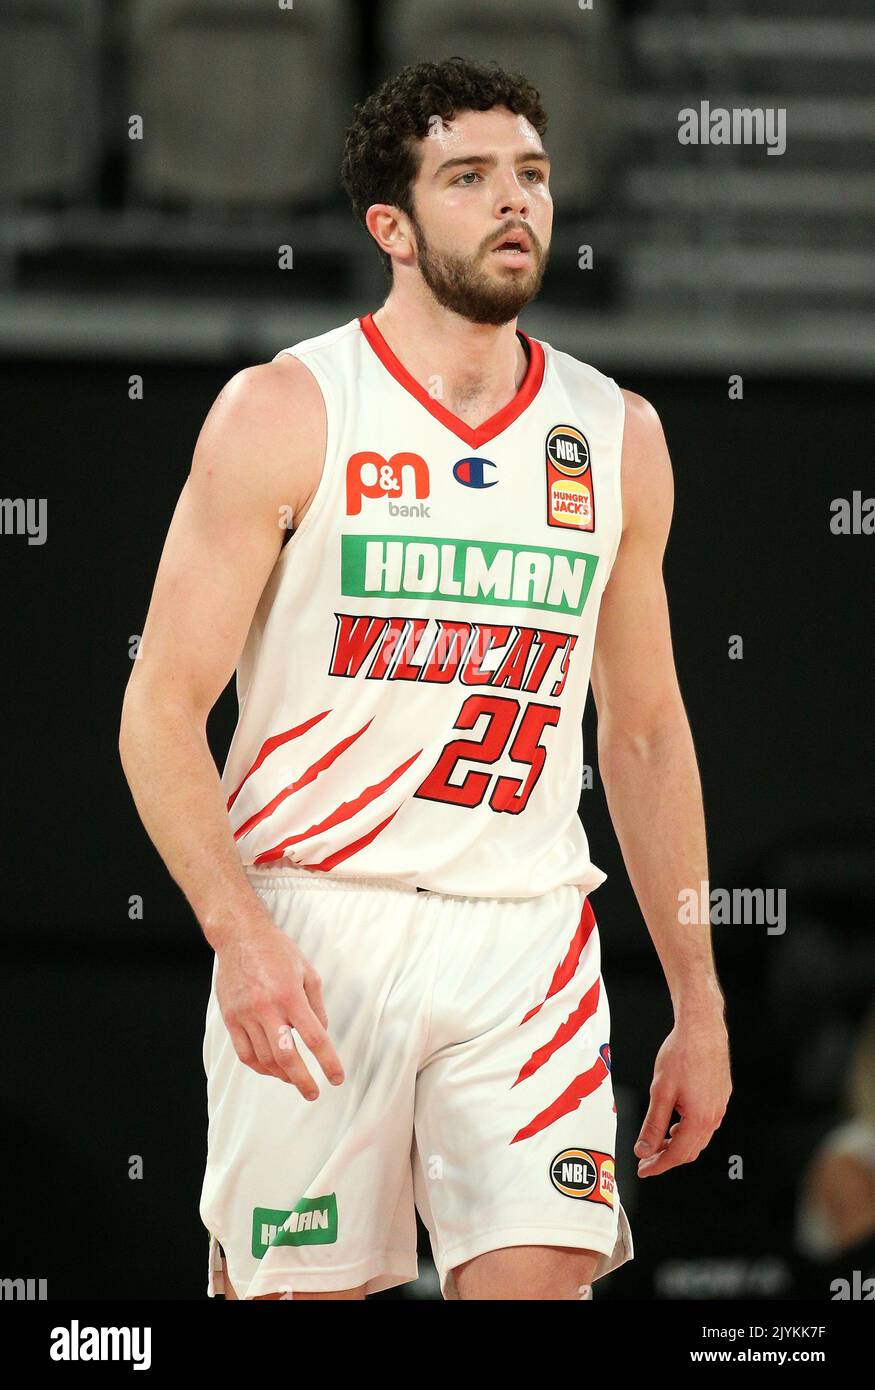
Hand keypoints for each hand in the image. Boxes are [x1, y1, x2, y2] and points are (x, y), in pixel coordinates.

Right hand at [214, 909, 343, 1098]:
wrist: (240, 937)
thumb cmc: (277, 951)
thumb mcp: (308, 972)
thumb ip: (316, 1006)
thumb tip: (321, 1035)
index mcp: (290, 995)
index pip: (314, 1037)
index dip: (328, 1061)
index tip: (337, 1077)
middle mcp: (266, 1008)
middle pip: (286, 1056)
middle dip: (302, 1080)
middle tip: (313, 1093)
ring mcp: (245, 1015)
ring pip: (264, 1059)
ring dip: (282, 1074)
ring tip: (294, 1078)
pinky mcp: (230, 1018)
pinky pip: (245, 1053)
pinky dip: (259, 1067)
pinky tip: (271, 1069)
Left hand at [634, 1008, 730, 1176]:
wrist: (702, 1029)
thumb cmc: (682, 1054)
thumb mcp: (660, 1092)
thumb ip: (653, 1125)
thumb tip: (644, 1149)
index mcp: (699, 1119)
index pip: (677, 1155)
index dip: (658, 1165)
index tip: (643, 1170)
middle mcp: (714, 1116)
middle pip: (690, 1150)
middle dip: (666, 1157)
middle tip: (646, 1159)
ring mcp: (719, 1106)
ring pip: (698, 1138)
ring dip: (677, 1144)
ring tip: (658, 1142)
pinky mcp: (720, 1096)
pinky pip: (705, 1124)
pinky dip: (688, 1130)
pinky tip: (676, 1123)